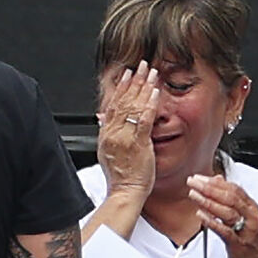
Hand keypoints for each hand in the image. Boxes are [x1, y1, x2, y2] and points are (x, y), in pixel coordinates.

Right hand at [95, 63, 159, 205]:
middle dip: (134, 81)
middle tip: (142, 65)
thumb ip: (106, 133)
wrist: (124, 192)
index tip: (127, 74)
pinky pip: (144, 119)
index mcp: (106, 134)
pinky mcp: (138, 143)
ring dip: (144, 87)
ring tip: (152, 73)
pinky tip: (155, 92)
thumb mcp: (107, 152)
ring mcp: (125, 137)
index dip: (120, 87)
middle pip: (123, 101)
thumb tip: (102, 119)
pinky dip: (150, 104)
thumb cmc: (121, 177)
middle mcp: (113, 133)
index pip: (113, 104)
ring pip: (134, 106)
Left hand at [186, 173, 257, 257]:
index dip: (215, 182)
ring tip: (193, 195)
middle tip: (193, 182)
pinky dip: (212, 222)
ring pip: (227, 212)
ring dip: (208, 202)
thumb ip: (231, 199)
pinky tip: (200, 215)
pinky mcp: (238, 244)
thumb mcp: (244, 216)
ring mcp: (246, 230)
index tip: (200, 178)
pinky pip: (224, 231)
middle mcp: (251, 217)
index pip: (234, 189)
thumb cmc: (249, 239)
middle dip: (209, 188)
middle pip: (230, 197)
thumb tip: (217, 180)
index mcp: (252, 208)